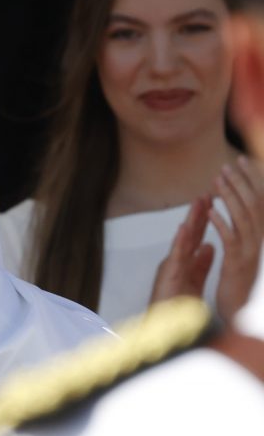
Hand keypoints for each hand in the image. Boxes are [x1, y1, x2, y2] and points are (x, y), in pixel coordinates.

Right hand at [151, 195, 214, 304]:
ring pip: (183, 239)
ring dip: (190, 220)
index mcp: (186, 263)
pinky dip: (179, 241)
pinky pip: (176, 255)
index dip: (204, 221)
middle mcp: (177, 260)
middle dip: (198, 214)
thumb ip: (202, 264)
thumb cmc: (177, 308)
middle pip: (190, 233)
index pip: (196, 237)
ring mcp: (171, 265)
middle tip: (206, 194)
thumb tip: (210, 247)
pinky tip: (184, 228)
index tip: (211, 203)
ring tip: (197, 203)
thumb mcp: (196, 282)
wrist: (163, 327)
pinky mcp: (168, 274)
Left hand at [211, 156, 263, 324]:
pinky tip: (211, 210)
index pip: (258, 201)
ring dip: (230, 196)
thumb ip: (239, 230)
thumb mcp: (240, 251)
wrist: (238, 309)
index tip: (240, 160)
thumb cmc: (236, 279)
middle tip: (227, 164)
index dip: (251, 180)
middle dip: (241, 182)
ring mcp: (249, 252)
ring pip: (242, 218)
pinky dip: (222, 222)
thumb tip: (236, 208)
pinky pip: (230, 239)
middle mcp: (258, 241)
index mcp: (258, 235)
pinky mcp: (237, 263)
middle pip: (254, 205)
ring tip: (217, 180)